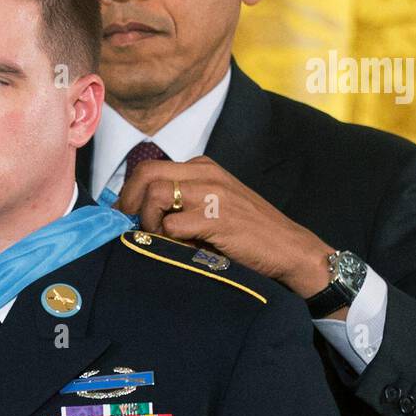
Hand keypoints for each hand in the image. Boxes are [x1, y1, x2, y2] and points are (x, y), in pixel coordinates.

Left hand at [117, 155, 335, 300]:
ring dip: (150, 221)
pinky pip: (173, 225)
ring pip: (155, 195)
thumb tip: (136, 213)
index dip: (130, 193)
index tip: (126, 215)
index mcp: (202, 167)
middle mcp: (206, 173)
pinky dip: (169, 240)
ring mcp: (213, 193)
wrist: (289, 248)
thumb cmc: (247, 232)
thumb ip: (181, 201)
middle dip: (130, 201)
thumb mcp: (213, 203)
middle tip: (131, 225)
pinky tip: (183, 248)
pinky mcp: (218, 218)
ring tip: (162, 238)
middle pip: (145, 173)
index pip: (149, 167)